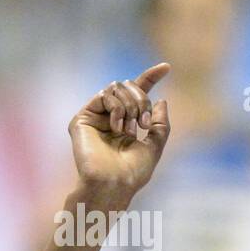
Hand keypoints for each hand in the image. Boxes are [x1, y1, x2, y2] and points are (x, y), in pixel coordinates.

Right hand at [68, 63, 171, 199]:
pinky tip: (116, 128)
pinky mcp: (82, 118)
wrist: (114, 183)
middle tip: (142, 124)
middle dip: (141, 101)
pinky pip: (104, 96)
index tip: (167, 67)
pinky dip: (117, 109)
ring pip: (117, 88)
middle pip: (129, 88)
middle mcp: (110, 117)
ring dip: (130, 107)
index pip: (138, 94)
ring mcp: (95, 116)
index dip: (151, 78)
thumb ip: (159, 123)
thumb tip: (161, 100)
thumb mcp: (155, 146)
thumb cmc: (133, 171)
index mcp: (126, 123)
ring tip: (129, 130)